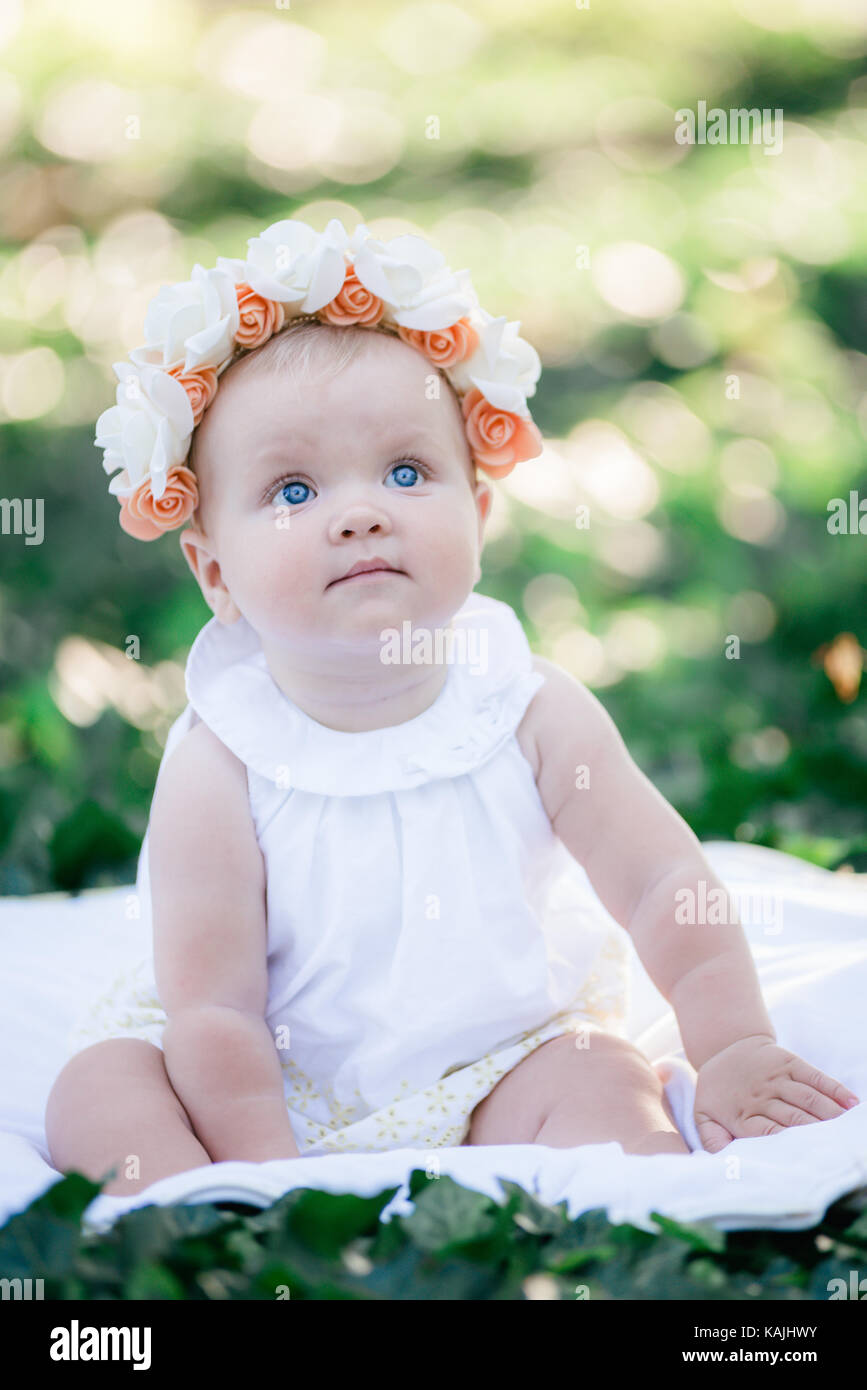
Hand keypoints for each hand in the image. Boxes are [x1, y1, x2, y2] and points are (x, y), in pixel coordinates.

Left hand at [693, 1034, 859, 1153]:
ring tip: (847, 1130)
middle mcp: (760, 1095)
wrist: (723, 1047)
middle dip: (815, 1133)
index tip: (806, 1159)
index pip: (768, 1133)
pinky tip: (851, 1103)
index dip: (787, 1144)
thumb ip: (713, 1141)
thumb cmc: (717, 1093)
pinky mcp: (788, 1062)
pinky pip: (814, 1076)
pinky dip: (834, 1089)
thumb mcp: (704, 1117)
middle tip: (835, 1150)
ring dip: (829, 1115)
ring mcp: (776, 1077)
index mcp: (741, 1113)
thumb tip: (723, 1164)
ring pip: (807, 1097)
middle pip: (793, 1117)